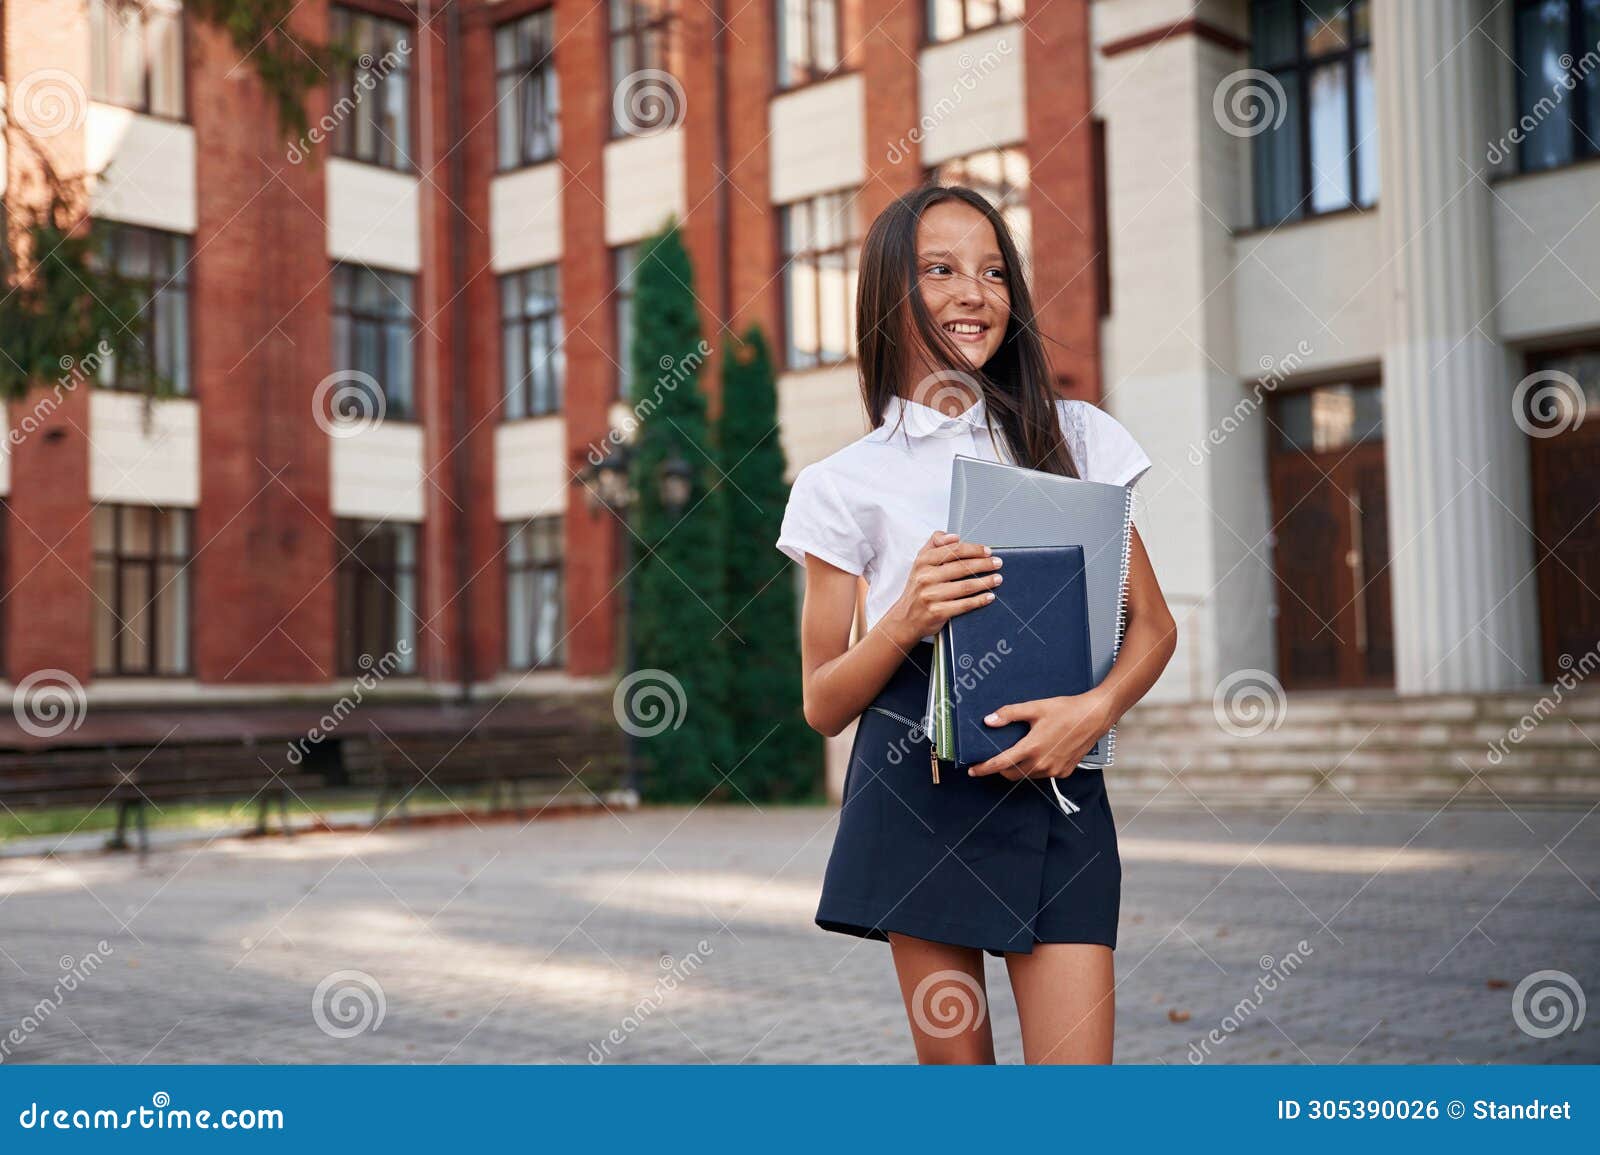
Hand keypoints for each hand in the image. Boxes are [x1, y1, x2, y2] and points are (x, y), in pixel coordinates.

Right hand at [883, 532, 1002, 646]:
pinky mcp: (937, 612)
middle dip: (983, 564)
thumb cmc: (918, 588)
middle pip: (961, 567)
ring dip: (985, 582)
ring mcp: (931, 595)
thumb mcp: (920, 562)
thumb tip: (954, 536)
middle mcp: (925, 577)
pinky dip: (979, 600)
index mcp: (923, 561)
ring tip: (997, 578)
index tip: (987, 551)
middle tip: (997, 563)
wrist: (905, 618)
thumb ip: (935, 544)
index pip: (953, 550)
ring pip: (965, 586)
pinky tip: (989, 596)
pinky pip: (963, 605)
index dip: (973, 549)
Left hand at [967, 691, 1113, 780]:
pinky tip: (1037, 754)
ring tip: (1016, 753)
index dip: (984, 768)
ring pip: (1027, 776)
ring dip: (1018, 769)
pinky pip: (1042, 774)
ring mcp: (1054, 770)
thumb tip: (988, 720)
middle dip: (1000, 768)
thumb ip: (1009, 714)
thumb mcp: (1035, 707)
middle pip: (1011, 774)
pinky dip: (1034, 768)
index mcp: (1032, 748)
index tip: (972, 770)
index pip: (1000, 764)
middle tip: (994, 758)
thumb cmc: (1067, 710)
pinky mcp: (1064, 772)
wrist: (1095, 716)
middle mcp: (1042, 763)